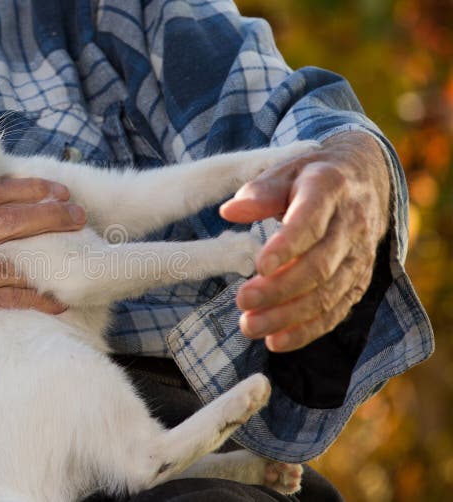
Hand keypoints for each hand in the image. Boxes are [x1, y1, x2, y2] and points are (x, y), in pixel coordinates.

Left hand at [220, 131, 390, 351]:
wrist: (365, 179)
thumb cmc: (312, 176)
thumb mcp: (287, 170)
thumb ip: (260, 191)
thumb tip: (230, 211)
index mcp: (330, 190)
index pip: (311, 222)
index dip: (287, 245)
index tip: (259, 265)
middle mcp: (351, 226)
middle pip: (319, 266)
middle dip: (279, 289)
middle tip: (242, 301)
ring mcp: (359, 257)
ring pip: (327, 294)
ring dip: (287, 316)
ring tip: (249, 327)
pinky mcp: (358, 281)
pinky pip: (336, 311)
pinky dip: (307, 331)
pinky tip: (276, 342)